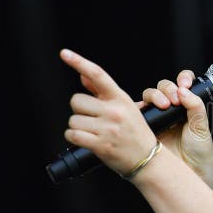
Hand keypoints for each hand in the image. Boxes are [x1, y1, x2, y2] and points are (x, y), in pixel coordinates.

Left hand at [60, 49, 158, 177]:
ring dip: (77, 127)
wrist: (148, 159)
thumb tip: (83, 76)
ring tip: (93, 132)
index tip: (64, 53)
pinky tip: (85, 140)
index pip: (98, 75)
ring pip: (73, 120)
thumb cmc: (136, 133)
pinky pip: (73, 136)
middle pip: (77, 101)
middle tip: (92, 119)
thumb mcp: (125, 108)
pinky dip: (74, 138)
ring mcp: (108, 129)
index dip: (79, 62)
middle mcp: (114, 111)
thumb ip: (102, 92)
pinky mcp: (101, 145)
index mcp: (121, 99)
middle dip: (79, 111)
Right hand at [140, 69, 212, 189]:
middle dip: (168, 88)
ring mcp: (157, 119)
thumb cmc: (198, 154)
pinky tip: (146, 110)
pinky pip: (137, 112)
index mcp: (186, 108)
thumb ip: (196, 107)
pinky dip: (139, 107)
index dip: (182, 79)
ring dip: (155, 95)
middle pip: (163, 87)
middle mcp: (170, 111)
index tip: (185, 84)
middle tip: (174, 100)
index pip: (181, 85)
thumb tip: (184, 90)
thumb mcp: (201, 128)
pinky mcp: (144, 128)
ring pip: (149, 96)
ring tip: (164, 105)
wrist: (190, 175)